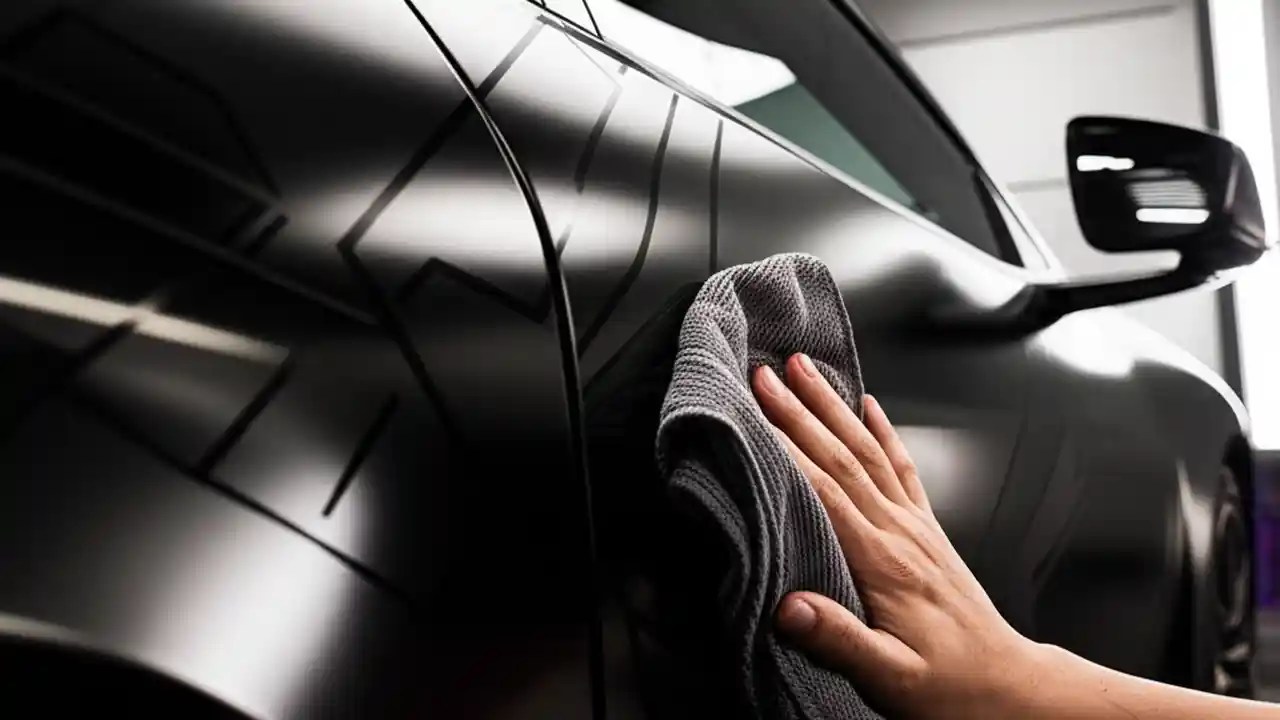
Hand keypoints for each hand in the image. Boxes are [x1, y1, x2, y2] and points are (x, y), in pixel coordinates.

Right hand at [751, 354, 1044, 719]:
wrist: (1007, 688)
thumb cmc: (947, 688)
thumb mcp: (889, 678)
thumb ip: (839, 640)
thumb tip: (789, 607)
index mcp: (883, 563)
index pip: (824, 489)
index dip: (785, 446)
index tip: (755, 411)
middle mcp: (900, 533)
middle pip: (842, 457)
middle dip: (800, 410)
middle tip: (767, 372)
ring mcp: (916, 527)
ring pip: (869, 451)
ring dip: (833, 407)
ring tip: (806, 369)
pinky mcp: (927, 531)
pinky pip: (902, 468)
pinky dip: (883, 431)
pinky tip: (870, 406)